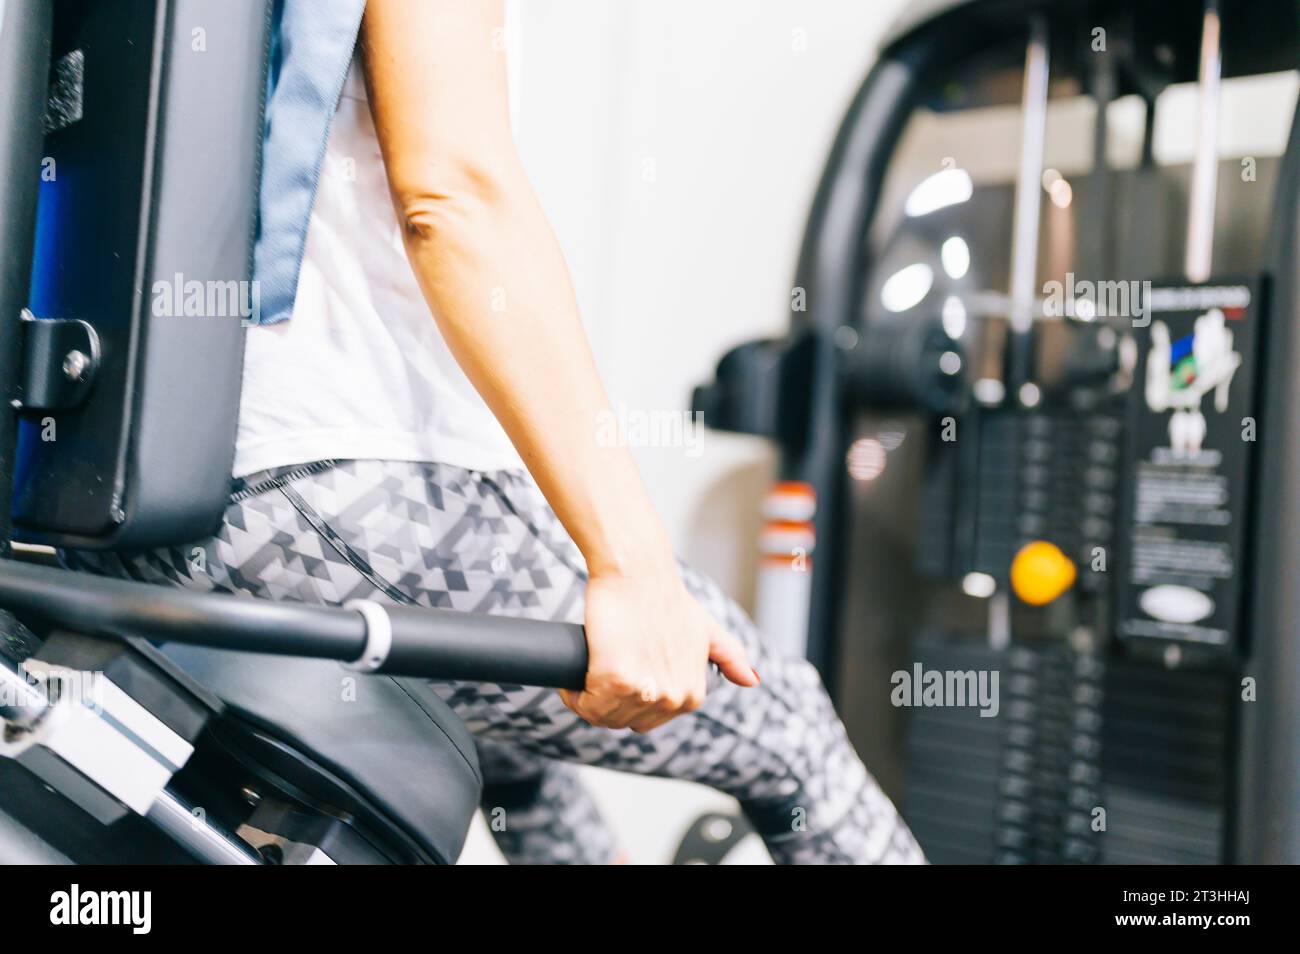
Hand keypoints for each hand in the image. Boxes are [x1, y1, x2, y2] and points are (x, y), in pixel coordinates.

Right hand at [559, 569, 759, 732]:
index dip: (623, 703)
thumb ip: (730, 656)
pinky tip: (571, 679)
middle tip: (592, 676)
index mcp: (692, 695)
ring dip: (585, 702)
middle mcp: (674, 699)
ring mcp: (647, 691)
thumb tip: (753, 681)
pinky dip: (573, 695)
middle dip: (603, 705)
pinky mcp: (616, 679)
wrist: (637, 572)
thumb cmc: (666, 598)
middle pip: (622, 723)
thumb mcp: (705, 629)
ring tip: (581, 675)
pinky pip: (585, 704)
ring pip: (601, 717)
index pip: (645, 722)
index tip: (610, 679)